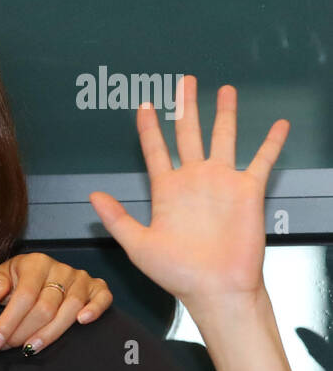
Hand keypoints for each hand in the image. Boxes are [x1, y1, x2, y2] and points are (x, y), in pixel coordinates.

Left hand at [0, 253, 112, 352]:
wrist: (39, 273)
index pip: (23, 297)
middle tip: (9, 347)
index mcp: (36, 263)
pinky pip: (102, 298)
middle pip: (46, 307)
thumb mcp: (0, 276)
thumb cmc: (19, 278)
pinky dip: (95, 309)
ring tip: (31, 348)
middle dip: (24, 332)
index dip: (8, 322)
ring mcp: (81, 279)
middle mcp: (61, 269)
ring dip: (50, 333)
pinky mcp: (97, 287)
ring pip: (70, 309)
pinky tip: (82, 322)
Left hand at [88, 76, 287, 311]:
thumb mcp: (138, 244)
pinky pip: (261, 160)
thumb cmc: (177, 273)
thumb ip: (117, 218)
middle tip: (184, 81)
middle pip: (188, 133)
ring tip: (224, 89)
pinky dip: (271, 141)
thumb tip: (92, 196)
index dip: (149, 127)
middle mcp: (193, 180)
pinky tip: (276, 123)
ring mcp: (221, 183)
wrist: (215, 288)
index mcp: (166, 190)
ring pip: (223, 137)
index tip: (144, 105)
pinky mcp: (248, 191)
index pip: (155, 149)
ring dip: (224, 113)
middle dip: (186, 107)